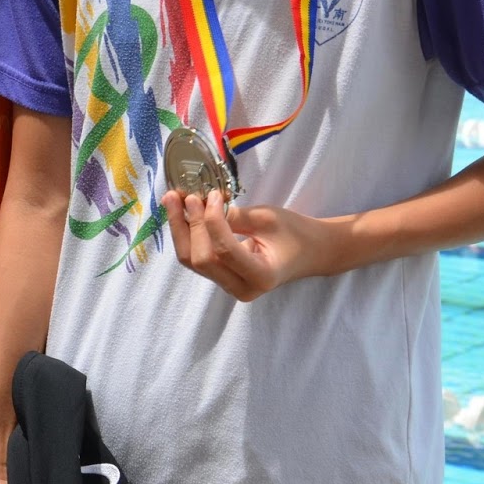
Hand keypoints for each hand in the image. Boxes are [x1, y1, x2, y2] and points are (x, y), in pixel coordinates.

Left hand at [161, 189, 332, 300]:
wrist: (311, 251)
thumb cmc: (294, 233)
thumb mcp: (267, 219)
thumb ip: (234, 217)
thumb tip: (200, 205)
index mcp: (261, 276)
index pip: (224, 250)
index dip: (211, 221)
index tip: (210, 195)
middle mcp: (243, 288)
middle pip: (201, 260)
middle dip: (188, 225)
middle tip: (183, 195)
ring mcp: (230, 286)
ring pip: (193, 261)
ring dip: (180, 229)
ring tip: (172, 200)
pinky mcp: (222, 277)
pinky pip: (197, 258)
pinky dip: (186, 234)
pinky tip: (179, 212)